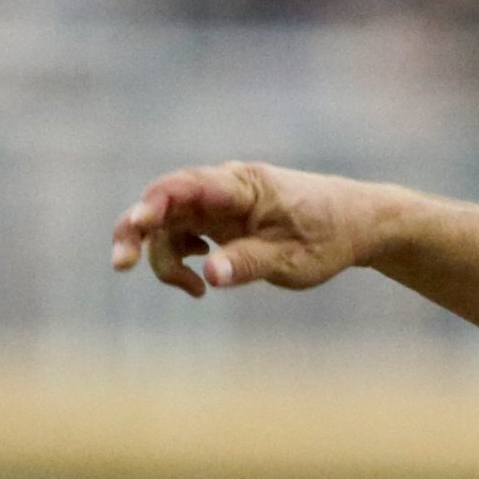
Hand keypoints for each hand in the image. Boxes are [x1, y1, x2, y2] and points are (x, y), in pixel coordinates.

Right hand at [108, 162, 398, 296]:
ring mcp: (218, 205)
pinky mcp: (219, 221)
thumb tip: (210, 274)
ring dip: (164, 258)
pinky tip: (200, 285)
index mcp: (242, 185)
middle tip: (121, 265)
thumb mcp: (294, 259)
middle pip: (163, 201)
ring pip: (170, 225)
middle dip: (137, 231)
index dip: (155, 202)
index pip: (187, 185)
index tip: (135, 224)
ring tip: (193, 293)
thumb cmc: (329, 237)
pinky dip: (182, 260)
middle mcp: (223, 188)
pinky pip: (183, 237)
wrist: (357, 225)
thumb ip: (249, 264)